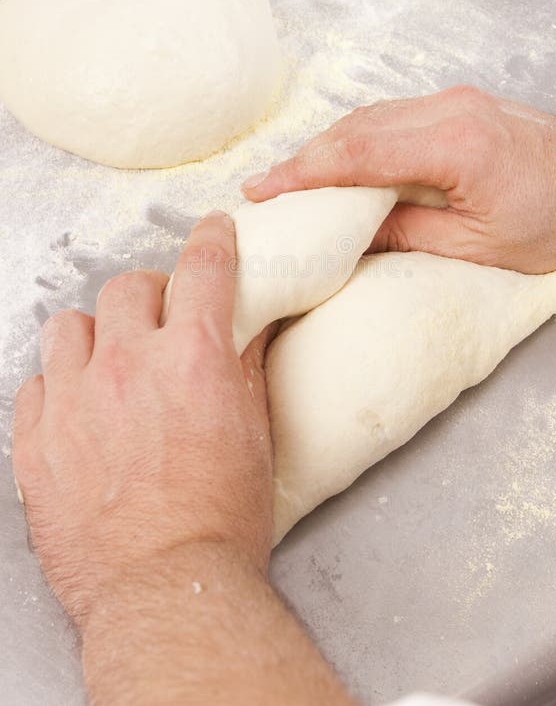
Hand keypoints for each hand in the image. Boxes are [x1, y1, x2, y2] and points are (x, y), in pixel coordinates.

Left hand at [12, 212, 272, 628]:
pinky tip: (79, 410)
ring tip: (109, 364)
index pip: (203, 268)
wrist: (166, 589)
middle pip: (127, 287)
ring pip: (70, 326)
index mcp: (193, 358)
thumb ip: (243, 369)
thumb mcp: (254, 435)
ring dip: (95, 336)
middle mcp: (129, 365)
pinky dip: (60, 386)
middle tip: (159, 319)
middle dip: (149, 294)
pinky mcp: (35, 440)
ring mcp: (74, 399)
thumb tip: (244, 331)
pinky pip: (36, 383)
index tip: (213, 231)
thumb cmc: (220, 519)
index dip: (211, 240)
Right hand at [243, 86, 555, 273]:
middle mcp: (450, 111)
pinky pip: (391, 116)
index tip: (263, 190)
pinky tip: (340, 160)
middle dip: (303, 159)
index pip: (358, 154)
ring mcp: (454, 102)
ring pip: (369, 117)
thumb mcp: (481, 247)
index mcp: (457, 147)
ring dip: (327, 147)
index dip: (303, 173)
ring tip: (291, 179)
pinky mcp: (458, 105)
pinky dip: (356, 138)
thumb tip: (353, 232)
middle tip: (263, 188)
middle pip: (355, 128)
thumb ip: (409, 233)